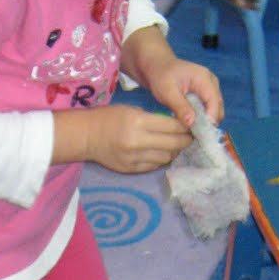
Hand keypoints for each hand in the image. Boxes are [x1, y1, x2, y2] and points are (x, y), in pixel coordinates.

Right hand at [69, 103, 195, 173]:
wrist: (86, 136)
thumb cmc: (109, 118)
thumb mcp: (132, 110)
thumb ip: (154, 119)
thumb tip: (178, 127)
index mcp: (138, 122)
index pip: (172, 126)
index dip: (185, 127)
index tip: (192, 126)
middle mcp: (137, 142)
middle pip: (173, 144)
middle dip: (185, 140)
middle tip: (190, 137)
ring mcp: (134, 158)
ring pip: (166, 157)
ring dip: (174, 151)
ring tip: (175, 145)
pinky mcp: (130, 169)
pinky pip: (154, 166)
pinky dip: (161, 159)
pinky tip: (160, 153)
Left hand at [121, 26, 224, 125]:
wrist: (157, 65)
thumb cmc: (161, 75)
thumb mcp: (167, 91)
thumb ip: (180, 106)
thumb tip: (192, 123)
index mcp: (204, 78)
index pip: (214, 102)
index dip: (210, 119)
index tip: (201, 133)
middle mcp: (211, 82)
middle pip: (218, 107)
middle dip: (209, 122)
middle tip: (195, 135)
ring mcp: (209, 88)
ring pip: (214, 110)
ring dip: (206, 121)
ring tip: (192, 132)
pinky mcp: (205, 94)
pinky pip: (208, 109)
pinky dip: (202, 118)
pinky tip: (191, 125)